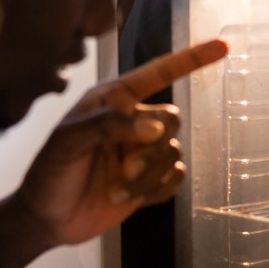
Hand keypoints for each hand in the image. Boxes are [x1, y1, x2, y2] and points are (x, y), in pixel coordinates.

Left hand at [12, 39, 228, 246]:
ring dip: (147, 175)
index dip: (190, 59)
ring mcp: (142, 152)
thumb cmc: (49, 173)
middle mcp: (132, 121)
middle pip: (171, 117)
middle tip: (122, 168)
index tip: (222, 47)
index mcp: (112, 100)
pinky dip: (156, 190)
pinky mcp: (150, 181)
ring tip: (117, 187)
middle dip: (151, 148)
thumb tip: (155, 128)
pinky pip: (175, 178)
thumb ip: (109, 126)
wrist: (47, 220)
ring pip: (173, 151)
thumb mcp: (68, 141)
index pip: (157, 73)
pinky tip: (129, 197)